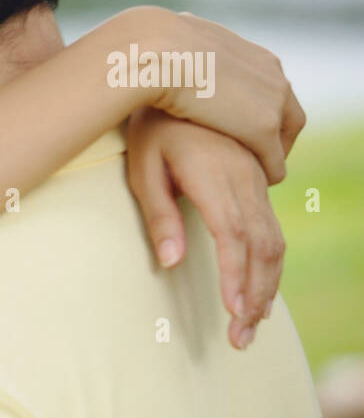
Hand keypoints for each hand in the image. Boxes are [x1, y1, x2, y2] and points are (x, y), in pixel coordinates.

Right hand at [111, 7, 304, 182]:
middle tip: (256, 153)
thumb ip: (189, 46)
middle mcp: (271, 73)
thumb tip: (175, 32)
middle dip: (276, 133)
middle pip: (287, 110)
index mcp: (252, 54)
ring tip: (255, 171)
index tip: (242, 125)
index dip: (261, 108)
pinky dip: (269, 171)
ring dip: (274, 154)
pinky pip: (275, 160)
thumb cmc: (151, 47)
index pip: (272, 85)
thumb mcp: (178, 41)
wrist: (156, 50)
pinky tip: (255, 182)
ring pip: (284, 136)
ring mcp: (271, 99)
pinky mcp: (262, 127)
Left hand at [126, 108, 284, 349]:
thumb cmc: (151, 128)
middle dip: (254, 297)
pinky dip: (271, 264)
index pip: (234, 239)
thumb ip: (159, 215)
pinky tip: (261, 290)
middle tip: (240, 340)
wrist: (180, 77)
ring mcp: (257, 179)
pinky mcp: (259, 180)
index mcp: (217, 179)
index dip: (236, 279)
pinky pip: (274, 227)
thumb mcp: (143, 167)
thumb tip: (170, 263)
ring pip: (275, 241)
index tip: (232, 315)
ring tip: (251, 325)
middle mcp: (246, 181)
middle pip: (262, 249)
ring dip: (266, 286)